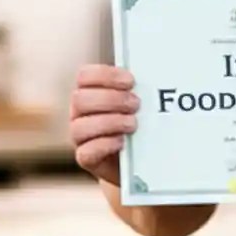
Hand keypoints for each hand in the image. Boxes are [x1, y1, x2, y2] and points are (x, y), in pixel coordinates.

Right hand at [69, 64, 139, 185]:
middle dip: (111, 99)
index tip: (131, 82)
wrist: (139, 159)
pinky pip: (86, 152)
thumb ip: (139, 88)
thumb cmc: (139, 124)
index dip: (106, 76)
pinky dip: (105, 145)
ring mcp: (80, 137)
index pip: (84, 76)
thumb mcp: (140, 102)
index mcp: (89, 92)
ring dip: (111, 122)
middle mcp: (80, 113)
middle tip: (136, 104)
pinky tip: (123, 141)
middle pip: (80, 99)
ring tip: (133, 124)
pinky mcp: (87, 158)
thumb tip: (155, 78)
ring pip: (80, 126)